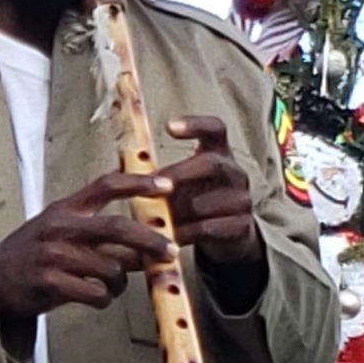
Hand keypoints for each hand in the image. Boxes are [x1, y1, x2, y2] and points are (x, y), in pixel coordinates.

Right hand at [0, 170, 176, 334]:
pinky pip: (96, 293)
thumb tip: (145, 235)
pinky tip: (96, 297)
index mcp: (65, 209)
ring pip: (111, 267)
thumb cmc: (33, 255)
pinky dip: (104, 299)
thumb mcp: (59, 229)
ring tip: (110, 285)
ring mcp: (53, 255)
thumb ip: (97, 229)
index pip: (106, 185)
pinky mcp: (50, 282)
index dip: (139, 183)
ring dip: (120, 281)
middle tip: (170, 251)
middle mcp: (60, 227)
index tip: (166, 185)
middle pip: (117, 228)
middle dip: (150, 240)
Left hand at [162, 114, 266, 276]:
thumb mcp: (179, 183)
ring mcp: (241, 199)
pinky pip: (207, 228)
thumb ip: (156, 172)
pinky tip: (169, 237)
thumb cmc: (194, 201)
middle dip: (179, 173)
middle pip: (211, 163)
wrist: (226, 237)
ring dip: (176, 212)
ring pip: (204, 203)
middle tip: (154, 183)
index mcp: (218, 154)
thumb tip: (122, 158)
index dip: (195, 125)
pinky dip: (184, 233)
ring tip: (155, 219)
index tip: (169, 127)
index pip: (214, 129)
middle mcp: (234, 172)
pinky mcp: (241, 226)